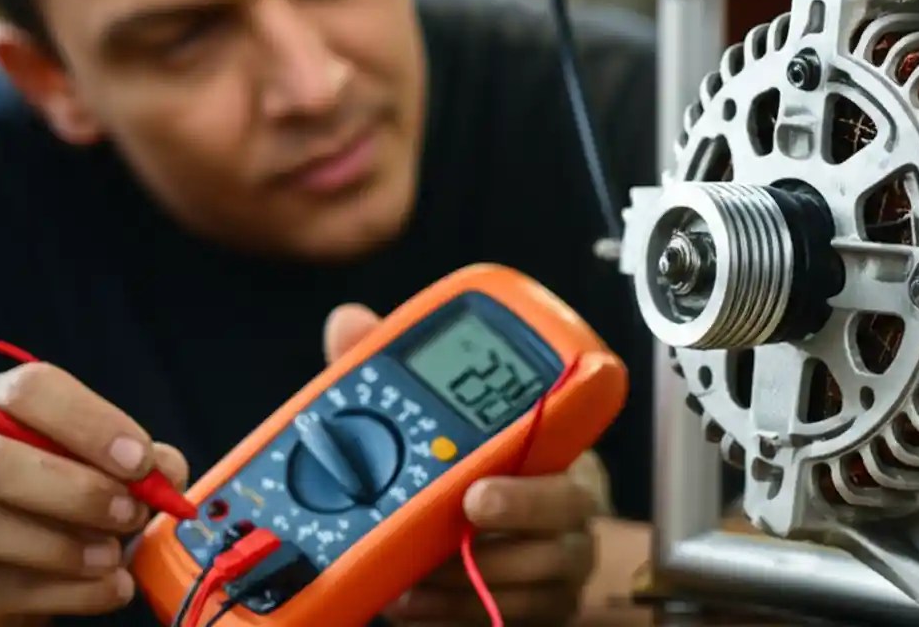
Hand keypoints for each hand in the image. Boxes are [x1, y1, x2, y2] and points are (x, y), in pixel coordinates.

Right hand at [0, 362, 187, 625]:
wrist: (22, 569)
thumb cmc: (66, 503)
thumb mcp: (106, 469)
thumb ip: (142, 464)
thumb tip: (164, 473)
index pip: (30, 390)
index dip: (90, 423)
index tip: (140, 460)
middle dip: (78, 492)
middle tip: (131, 514)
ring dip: (64, 546)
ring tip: (114, 557)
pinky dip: (68, 592)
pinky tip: (109, 588)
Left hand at [323, 303, 608, 625]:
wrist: (493, 527)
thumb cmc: (469, 458)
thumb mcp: (430, 413)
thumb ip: (390, 368)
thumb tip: (349, 322)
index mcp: (555, 453)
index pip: (569, 465)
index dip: (529, 485)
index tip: (477, 491)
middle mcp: (568, 510)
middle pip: (566, 526)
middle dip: (509, 529)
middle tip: (453, 528)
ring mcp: (559, 565)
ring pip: (537, 581)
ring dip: (468, 584)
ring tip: (412, 580)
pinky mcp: (540, 607)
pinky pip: (509, 620)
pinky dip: (456, 615)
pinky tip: (415, 605)